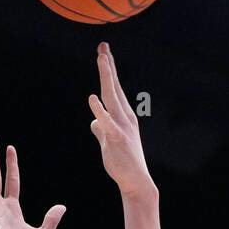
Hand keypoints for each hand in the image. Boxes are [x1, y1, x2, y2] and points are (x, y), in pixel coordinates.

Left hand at [88, 43, 156, 200]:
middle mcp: (124, 117)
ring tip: (102, 60)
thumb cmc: (123, 162)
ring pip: (112, 98)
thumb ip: (101, 130)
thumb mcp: (109, 142)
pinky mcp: (116, 139)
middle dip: (108, 66)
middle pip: (114, 87)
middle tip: (103, 46)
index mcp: (123, 116)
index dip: (109, 71)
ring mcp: (121, 127)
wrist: (135, 181)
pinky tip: (92, 99)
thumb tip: (94, 122)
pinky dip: (100, 110)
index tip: (104, 53)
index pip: (114, 89)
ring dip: (107, 78)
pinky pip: (107, 122)